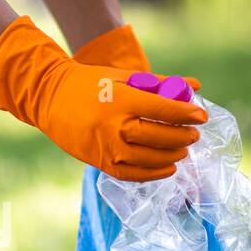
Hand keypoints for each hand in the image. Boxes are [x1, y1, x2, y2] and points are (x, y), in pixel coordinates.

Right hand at [0, 17, 204, 181]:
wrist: (49, 99)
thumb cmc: (88, 84)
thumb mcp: (122, 77)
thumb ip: (158, 83)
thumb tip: (194, 86)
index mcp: (121, 99)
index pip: (163, 109)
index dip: (186, 114)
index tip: (201, 116)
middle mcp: (114, 126)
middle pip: (159, 136)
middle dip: (182, 136)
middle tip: (194, 134)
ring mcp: (106, 147)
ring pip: (149, 158)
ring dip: (172, 156)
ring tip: (183, 150)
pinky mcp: (100, 162)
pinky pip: (133, 173)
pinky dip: (154, 173)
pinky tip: (167, 167)